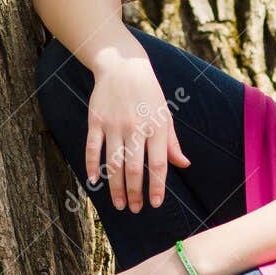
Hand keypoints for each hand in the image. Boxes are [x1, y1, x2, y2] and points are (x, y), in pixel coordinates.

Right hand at [86, 53, 191, 210]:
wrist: (123, 65)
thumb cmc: (148, 93)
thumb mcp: (165, 115)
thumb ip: (172, 142)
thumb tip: (183, 165)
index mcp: (156, 127)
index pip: (158, 164)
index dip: (156, 186)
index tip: (154, 204)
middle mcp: (135, 127)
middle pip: (134, 168)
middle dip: (134, 193)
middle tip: (134, 209)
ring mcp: (114, 124)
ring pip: (114, 162)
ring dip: (115, 186)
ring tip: (118, 204)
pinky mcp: (96, 120)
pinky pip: (92, 147)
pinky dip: (92, 165)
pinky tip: (94, 181)